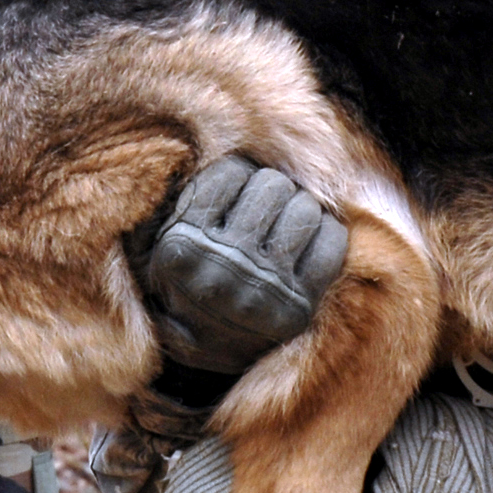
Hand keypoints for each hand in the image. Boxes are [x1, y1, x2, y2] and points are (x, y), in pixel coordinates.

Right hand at [139, 157, 348, 375]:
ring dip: (299, 206)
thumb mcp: (161, 236)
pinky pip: (331, 244)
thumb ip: (182, 194)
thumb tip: (223, 145)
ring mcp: (263, 292)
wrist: (205, 347)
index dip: (238, 171)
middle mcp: (221, 271)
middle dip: (271, 187)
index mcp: (182, 248)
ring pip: (305, 209)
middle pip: (272, 186)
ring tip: (286, 219)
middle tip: (266, 202)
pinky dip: (326, 231)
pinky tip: (309, 236)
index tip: (237, 185)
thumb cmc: (185, 276)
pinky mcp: (297, 310)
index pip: (229, 173)